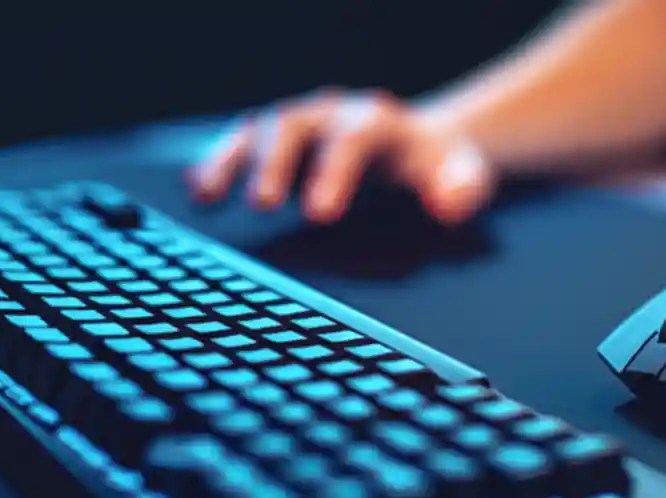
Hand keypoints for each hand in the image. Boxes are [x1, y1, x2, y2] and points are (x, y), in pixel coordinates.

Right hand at [186, 88, 494, 224]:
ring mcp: (297, 126)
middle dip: (277, 163)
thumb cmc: (436, 168)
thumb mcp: (464, 177)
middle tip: (265, 204)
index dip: (334, 174)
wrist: (417, 145)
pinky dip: (216, 165)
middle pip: (296, 126)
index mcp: (377, 122)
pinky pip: (238, 146)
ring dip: (233, 161)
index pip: (353, 140)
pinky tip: (201, 193)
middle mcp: (329, 114)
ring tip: (212, 196)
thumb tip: (449, 204)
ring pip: (258, 131)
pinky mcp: (272, 143)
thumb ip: (461, 189)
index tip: (321, 214)